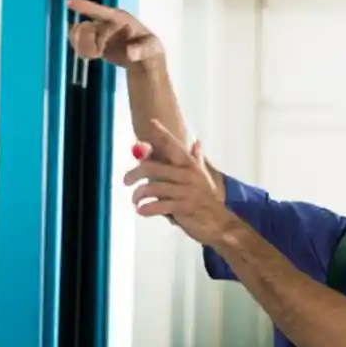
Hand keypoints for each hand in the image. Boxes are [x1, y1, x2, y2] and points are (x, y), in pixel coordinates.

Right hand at [67, 0, 162, 68]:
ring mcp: (99, 30)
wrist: (142, 57)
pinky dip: (80, 49)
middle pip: (86, 27)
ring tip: (95, 55)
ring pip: (78, 33)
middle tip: (99, 54)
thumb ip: (142, 50)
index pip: (100, 11)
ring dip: (82, 46)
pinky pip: (77, 40)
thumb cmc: (149, 47)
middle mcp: (106, 21)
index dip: (85, 6)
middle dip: (89, 42)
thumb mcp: (151, 48)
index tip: (69, 3)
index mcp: (120, 18)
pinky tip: (90, 56)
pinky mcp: (93, 41)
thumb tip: (131, 53)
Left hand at [124, 120, 235, 245]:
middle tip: (126, 180)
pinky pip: (159, 205)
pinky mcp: (184, 207)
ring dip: (138, 195)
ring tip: (136, 201)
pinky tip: (142, 211)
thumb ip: (195, 160)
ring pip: (152, 187)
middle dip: (134, 173)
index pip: (173, 145)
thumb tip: (197, 142)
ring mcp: (186, 191)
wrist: (219, 224)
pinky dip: (146, 209)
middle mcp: (188, 174)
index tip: (151, 122)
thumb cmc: (206, 201)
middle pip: (152, 167)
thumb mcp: (201, 178)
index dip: (162, 133)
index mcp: (190, 165)